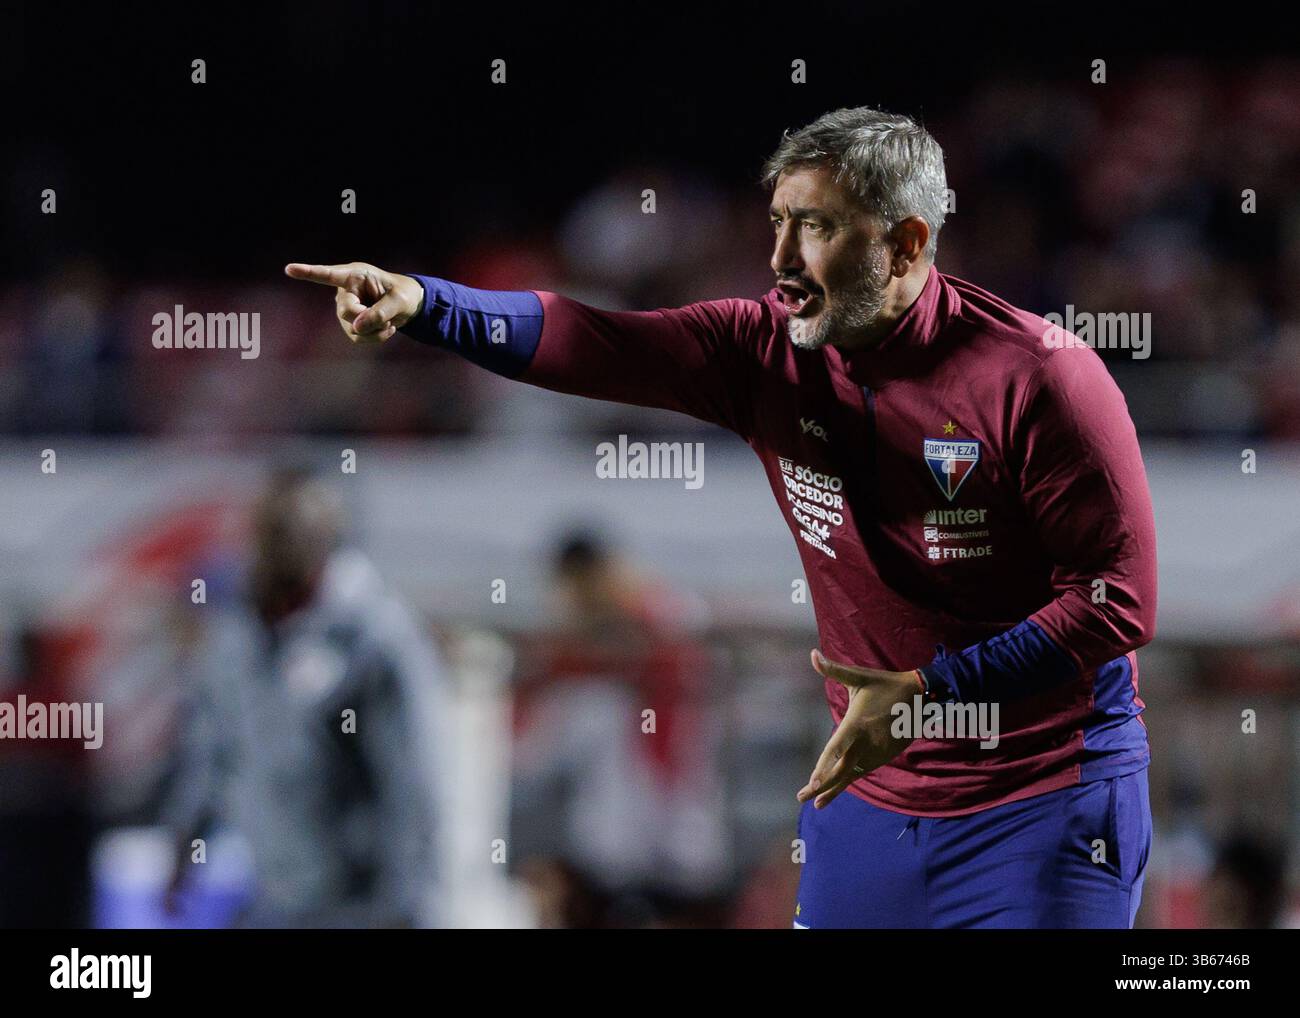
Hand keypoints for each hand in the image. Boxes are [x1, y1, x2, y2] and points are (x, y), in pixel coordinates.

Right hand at [284, 261, 423, 343]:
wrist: (407, 305)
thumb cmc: (404, 294)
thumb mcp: (399, 301)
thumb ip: (381, 312)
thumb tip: (357, 327)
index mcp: (355, 274)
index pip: (328, 274)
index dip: (308, 272)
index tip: (289, 269)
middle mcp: (345, 290)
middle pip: (346, 312)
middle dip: (368, 319)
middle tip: (387, 318)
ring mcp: (345, 308)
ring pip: (352, 329)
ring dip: (374, 331)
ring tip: (389, 322)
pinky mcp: (349, 324)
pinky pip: (358, 338)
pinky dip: (375, 338)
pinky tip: (385, 329)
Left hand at [797, 648, 919, 808]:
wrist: (919, 697)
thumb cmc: (884, 684)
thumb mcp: (859, 676)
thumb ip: (833, 669)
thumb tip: (812, 654)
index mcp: (856, 724)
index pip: (836, 749)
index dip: (824, 767)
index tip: (813, 783)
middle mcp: (865, 742)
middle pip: (840, 769)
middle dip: (821, 785)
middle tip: (801, 797)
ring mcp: (875, 752)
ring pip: (851, 775)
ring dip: (833, 788)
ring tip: (815, 802)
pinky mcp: (882, 757)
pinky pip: (861, 773)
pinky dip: (848, 783)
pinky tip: (834, 793)